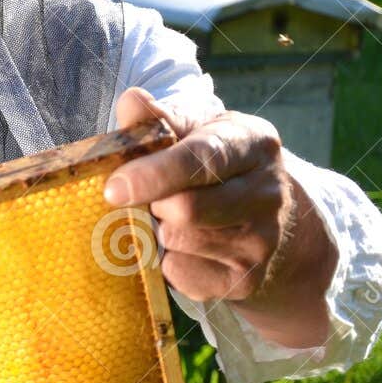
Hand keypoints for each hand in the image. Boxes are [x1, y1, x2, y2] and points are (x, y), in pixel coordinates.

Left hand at [105, 87, 335, 347]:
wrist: (260, 215)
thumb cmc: (211, 159)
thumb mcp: (193, 128)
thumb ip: (158, 118)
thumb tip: (131, 101)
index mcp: (255, 144)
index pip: (202, 160)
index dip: (154, 174)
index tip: (113, 188)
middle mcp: (268, 194)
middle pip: (188, 210)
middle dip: (151, 204)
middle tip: (140, 197)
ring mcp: (262, 241)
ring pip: (179, 242)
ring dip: (155, 230)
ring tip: (165, 215)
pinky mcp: (245, 281)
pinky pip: (180, 275)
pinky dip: (165, 261)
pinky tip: (180, 244)